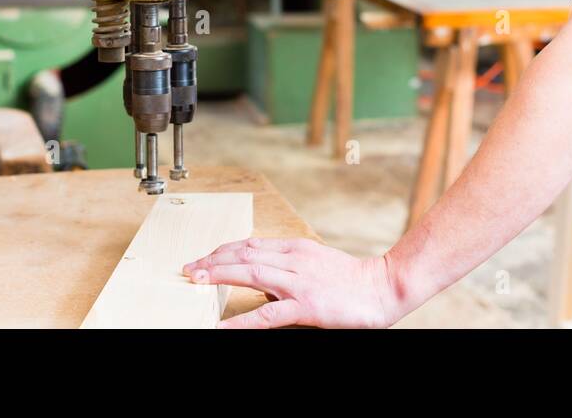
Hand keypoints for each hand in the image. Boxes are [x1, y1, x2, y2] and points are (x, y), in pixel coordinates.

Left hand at [183, 237, 406, 328]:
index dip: (223, 250)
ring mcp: (298, 281)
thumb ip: (287, 267)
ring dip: (219, 275)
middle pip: (243, 254)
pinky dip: (241, 321)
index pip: (250, 244)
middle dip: (213, 260)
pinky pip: (266, 314)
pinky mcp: (305, 305)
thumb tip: (261, 282)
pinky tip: (222, 326)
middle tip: (189, 268)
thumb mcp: (315, 262)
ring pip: (250, 273)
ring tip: (196, 282)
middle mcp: (293, 259)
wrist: (382, 287)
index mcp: (295, 248)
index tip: (203, 258)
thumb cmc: (350, 279)